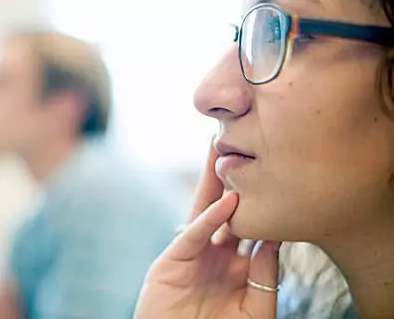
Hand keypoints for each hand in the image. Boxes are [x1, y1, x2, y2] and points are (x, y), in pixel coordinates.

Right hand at [134, 141, 280, 318]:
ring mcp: (193, 254)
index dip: (261, 201)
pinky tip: (226, 202)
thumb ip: (266, 278)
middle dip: (232, 178)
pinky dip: (208, 220)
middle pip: (226, 208)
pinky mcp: (173, 261)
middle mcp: (215, 253)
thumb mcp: (254, 311)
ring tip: (219, 149)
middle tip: (242, 146)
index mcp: (236, 265)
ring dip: (213, 182)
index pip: (250, 225)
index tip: (275, 173)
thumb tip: (275, 241)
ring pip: (205, 211)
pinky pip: (194, 236)